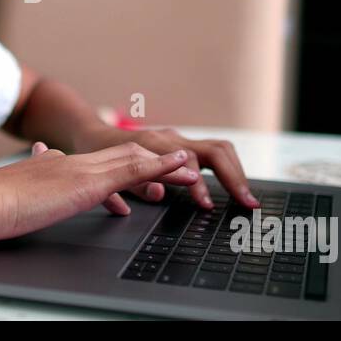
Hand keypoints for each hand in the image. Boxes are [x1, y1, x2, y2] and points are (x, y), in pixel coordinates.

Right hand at [0, 142, 200, 239]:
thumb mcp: (13, 198)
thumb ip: (25, 191)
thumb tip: (24, 194)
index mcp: (55, 168)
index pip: (99, 164)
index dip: (126, 166)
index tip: (145, 170)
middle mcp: (71, 163)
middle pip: (123, 157)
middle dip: (154, 162)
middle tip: (181, 166)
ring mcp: (80, 170)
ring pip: (134, 160)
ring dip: (166, 163)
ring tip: (192, 168)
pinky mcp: (85, 182)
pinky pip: (132, 171)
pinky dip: (160, 167)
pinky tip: (179, 169)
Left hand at [70, 125, 260, 211]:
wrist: (93, 135)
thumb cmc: (98, 156)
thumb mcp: (108, 173)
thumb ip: (133, 183)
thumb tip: (159, 193)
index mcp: (153, 142)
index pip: (188, 160)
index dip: (199, 184)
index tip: (206, 206)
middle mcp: (170, 138)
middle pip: (215, 150)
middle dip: (234, 177)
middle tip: (247, 202)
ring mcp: (178, 139)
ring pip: (219, 149)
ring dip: (236, 172)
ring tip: (246, 197)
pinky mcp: (181, 144)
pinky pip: (213, 152)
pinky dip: (228, 169)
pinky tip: (235, 186)